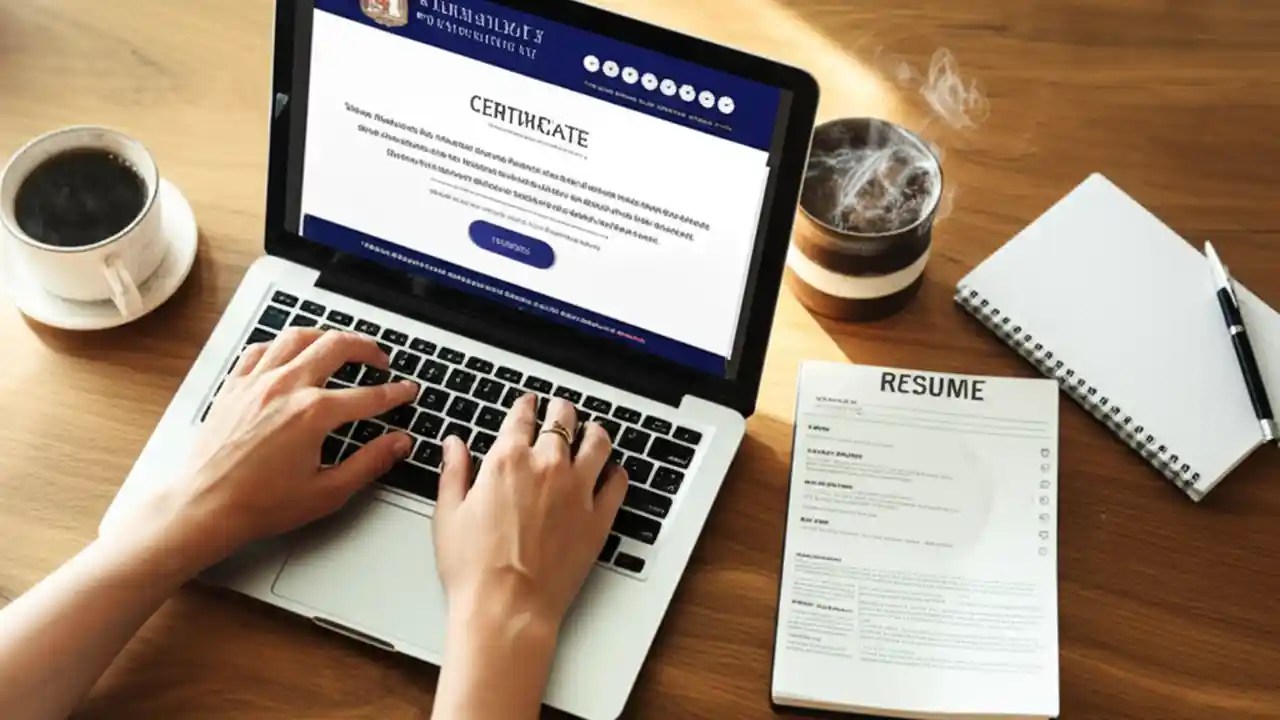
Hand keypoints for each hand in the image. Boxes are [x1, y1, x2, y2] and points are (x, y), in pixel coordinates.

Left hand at [108, 328, 418, 570]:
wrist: (203, 508)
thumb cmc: (259, 505)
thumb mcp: (327, 492)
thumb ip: (370, 463)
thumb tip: (398, 443)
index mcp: (313, 414)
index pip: (369, 395)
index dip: (395, 393)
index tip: (407, 391)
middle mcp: (286, 388)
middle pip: (336, 346)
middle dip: (367, 348)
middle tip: (381, 359)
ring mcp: (256, 382)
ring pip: (298, 337)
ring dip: (326, 335)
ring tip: (341, 344)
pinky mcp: (234, 386)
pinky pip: (260, 349)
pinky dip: (281, 344)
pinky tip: (290, 352)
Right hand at [433, 394, 627, 631]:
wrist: (506, 608)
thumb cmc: (473, 569)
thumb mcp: (448, 513)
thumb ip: (454, 472)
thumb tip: (453, 445)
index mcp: (507, 461)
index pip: (522, 417)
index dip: (526, 405)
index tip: (529, 403)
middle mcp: (546, 467)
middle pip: (563, 421)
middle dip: (561, 411)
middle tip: (561, 410)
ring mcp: (577, 490)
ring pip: (597, 443)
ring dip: (594, 432)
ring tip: (593, 430)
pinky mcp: (598, 517)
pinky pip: (617, 483)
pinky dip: (616, 472)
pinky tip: (612, 471)